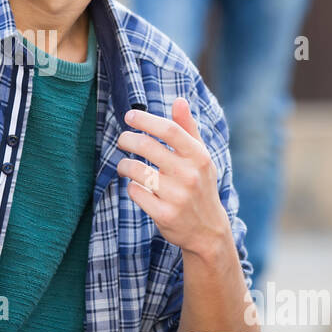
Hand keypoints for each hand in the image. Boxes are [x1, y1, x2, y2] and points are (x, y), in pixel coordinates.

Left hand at [117, 98, 228, 258]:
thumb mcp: (200, 157)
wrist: (208, 230)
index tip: (130, 116)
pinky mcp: (165, 215)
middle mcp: (189, 175)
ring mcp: (177, 196)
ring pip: (136, 170)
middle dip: (128, 139)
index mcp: (199, 157)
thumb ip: (188, 129)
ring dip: (124, 165)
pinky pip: (135, 193)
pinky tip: (136, 186)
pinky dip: (131, 187)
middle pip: (148, 146)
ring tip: (124, 165)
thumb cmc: (200, 185)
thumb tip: (179, 100)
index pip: (170, 130)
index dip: (146, 120)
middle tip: (122, 140)